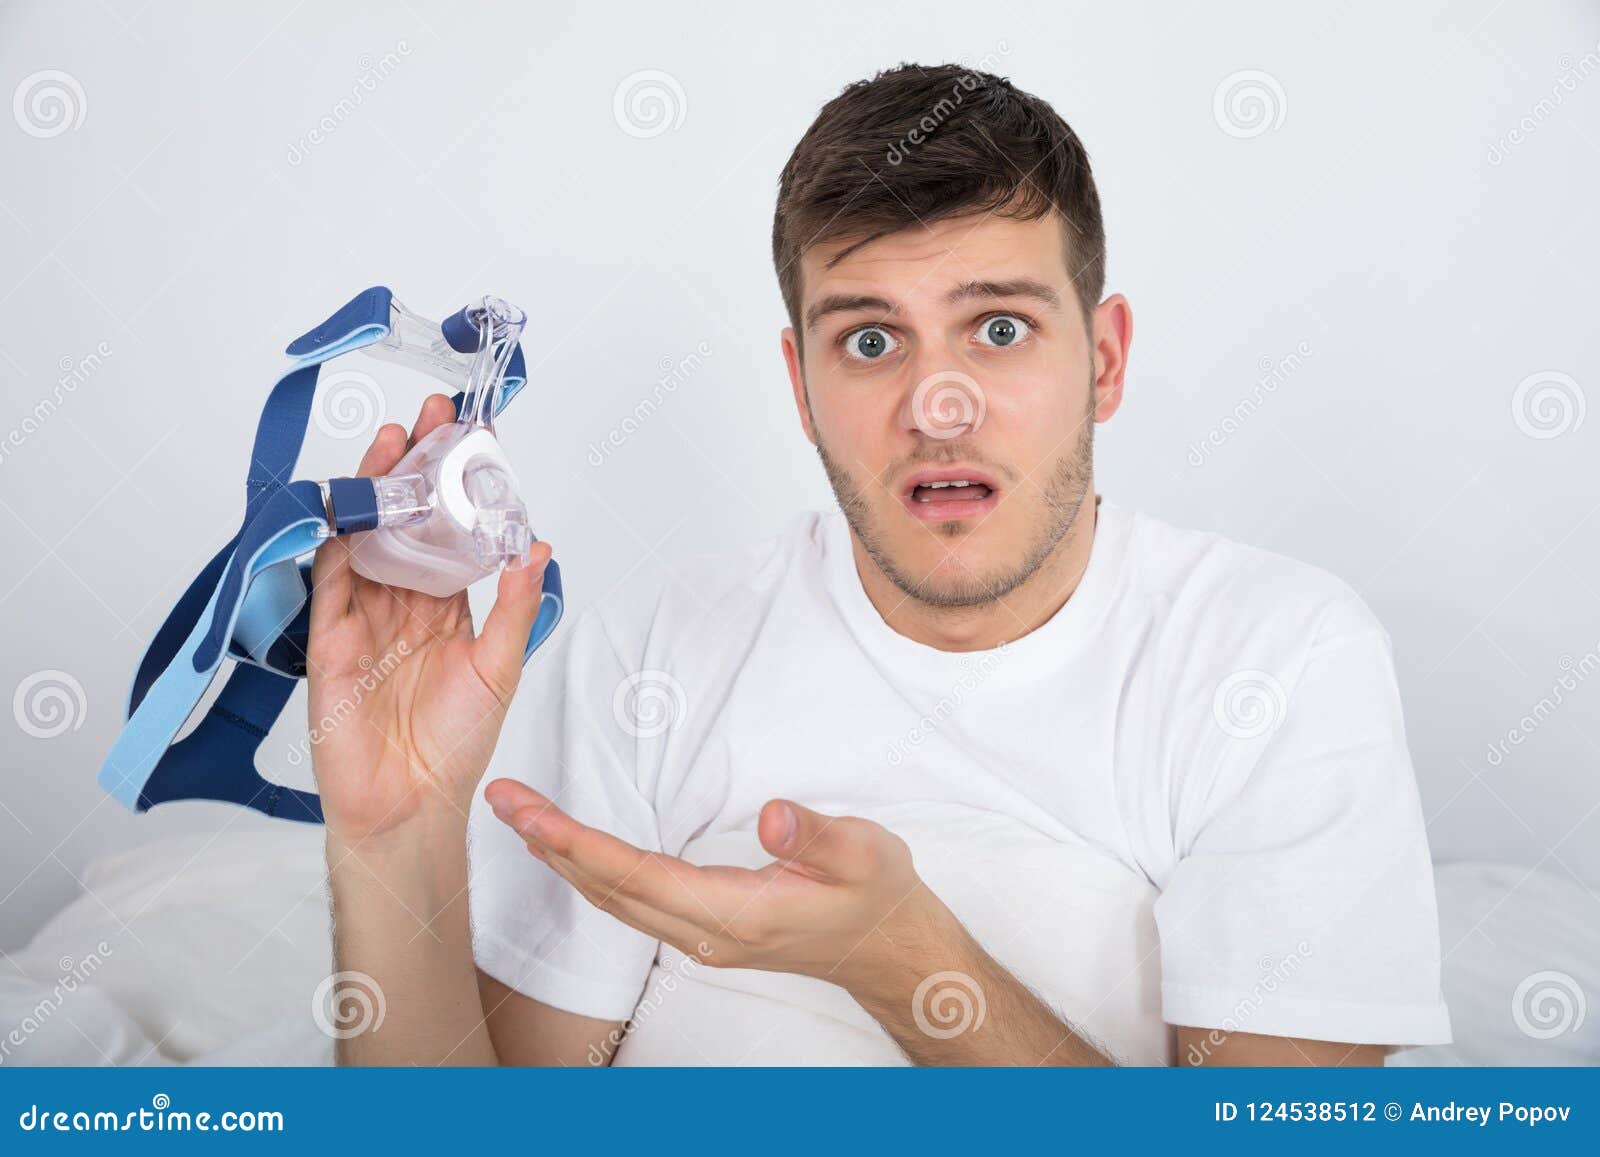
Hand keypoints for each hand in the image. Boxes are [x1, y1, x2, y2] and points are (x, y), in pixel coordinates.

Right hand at [306, 395, 552, 845]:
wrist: (407, 805)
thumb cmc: (455, 746)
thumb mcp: (499, 668)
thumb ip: (515, 608)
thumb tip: (537, 548)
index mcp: (447, 609)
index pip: (453, 533)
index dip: (461, 488)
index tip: (476, 439)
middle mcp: (404, 604)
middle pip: (407, 522)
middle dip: (418, 467)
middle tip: (432, 416)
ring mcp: (364, 616)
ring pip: (368, 536)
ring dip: (379, 487)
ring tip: (393, 438)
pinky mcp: (329, 637)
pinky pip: (329, 576)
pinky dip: (338, 536)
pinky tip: (350, 499)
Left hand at [482, 780, 958, 991]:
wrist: (890, 949)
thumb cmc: (876, 896)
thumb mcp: (864, 854)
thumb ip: (815, 835)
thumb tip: (775, 815)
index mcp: (737, 914)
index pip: (640, 876)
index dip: (582, 845)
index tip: (534, 815)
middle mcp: (707, 934)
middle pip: (610, 890)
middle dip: (551, 845)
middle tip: (504, 800)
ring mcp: (701, 938)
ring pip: (614, 901)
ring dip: (563, 860)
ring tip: (521, 818)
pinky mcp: (703, 931)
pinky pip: (630, 903)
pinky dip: (592, 873)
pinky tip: (573, 851)